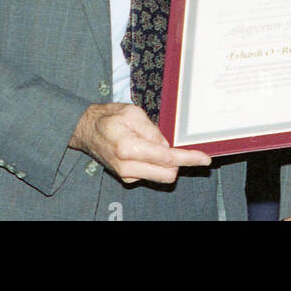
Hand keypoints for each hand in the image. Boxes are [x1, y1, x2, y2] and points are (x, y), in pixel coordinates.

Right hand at [69, 103, 210, 183]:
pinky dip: (156, 164)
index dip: (188, 159)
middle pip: (167, 175)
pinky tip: (145, 149)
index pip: (166, 158)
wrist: (85, 130)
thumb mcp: (133, 113)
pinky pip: (151, 174)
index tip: (204, 159)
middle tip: (180, 147)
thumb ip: (153, 131)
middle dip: (179, 163)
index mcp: (128, 148)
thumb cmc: (108, 117)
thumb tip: (168, 146)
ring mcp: (126, 175)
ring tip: (151, 142)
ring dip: (166, 163)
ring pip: (161, 176)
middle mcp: (127, 166)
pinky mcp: (127, 178)